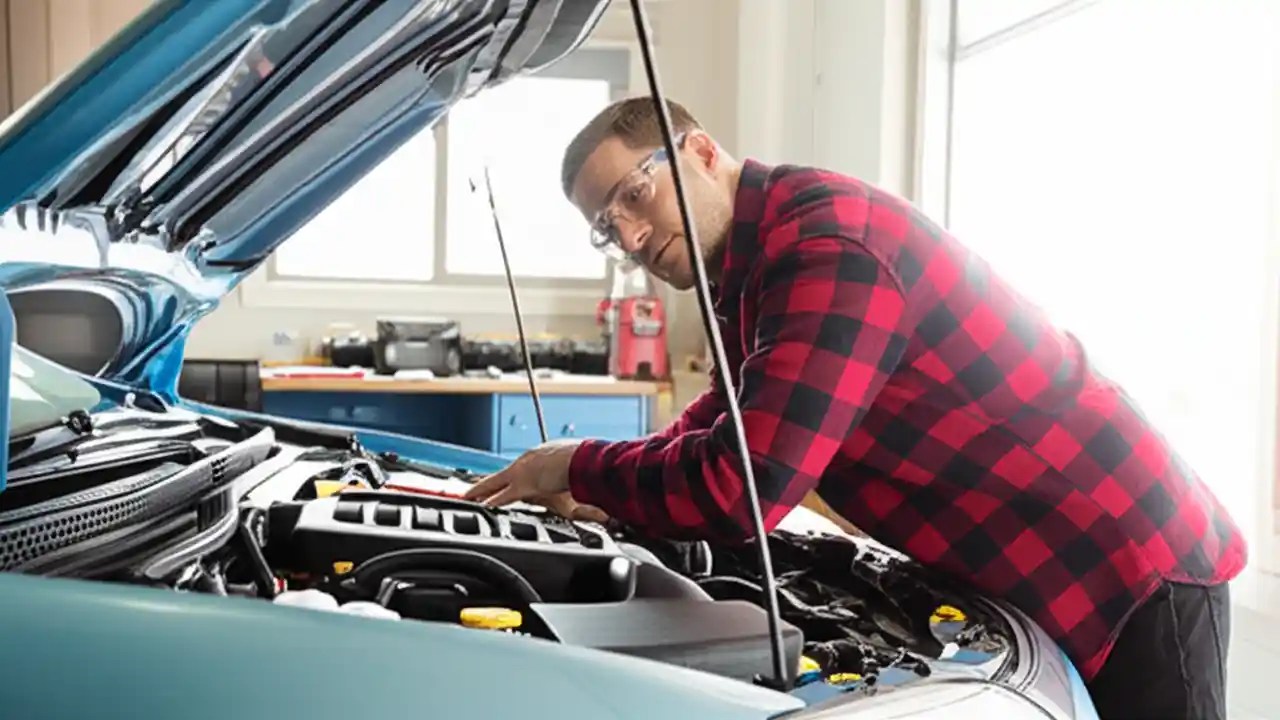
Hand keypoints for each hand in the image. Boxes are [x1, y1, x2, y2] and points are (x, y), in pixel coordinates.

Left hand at [464, 440, 607, 522]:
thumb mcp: (580, 471)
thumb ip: (578, 482)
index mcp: (544, 454)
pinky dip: (490, 501)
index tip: (508, 482)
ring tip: (469, 495)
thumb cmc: (586, 463)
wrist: (582, 460)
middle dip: (490, 482)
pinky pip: (502, 496)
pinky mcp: (523, 485)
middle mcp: (530, 460)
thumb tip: (591, 498)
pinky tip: (480, 505)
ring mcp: (524, 472)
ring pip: (496, 482)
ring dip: (482, 490)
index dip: (514, 477)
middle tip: (475, 487)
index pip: (524, 468)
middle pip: (505, 474)